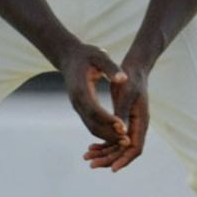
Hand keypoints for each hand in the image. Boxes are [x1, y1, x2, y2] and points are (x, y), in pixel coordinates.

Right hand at [57, 43, 130, 160]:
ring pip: (91, 127)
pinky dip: (103, 131)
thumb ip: (111, 67)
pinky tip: (116, 135)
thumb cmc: (86, 54)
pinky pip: (91, 124)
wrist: (69, 57)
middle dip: (110, 134)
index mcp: (81, 90)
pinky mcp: (81, 108)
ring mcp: (78, 106)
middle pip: (92, 124)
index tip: (123, 128)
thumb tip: (123, 78)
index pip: (95, 110)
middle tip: (126, 141)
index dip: (109, 121)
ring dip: (107, 136)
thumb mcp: (99, 56)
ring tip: (124, 141)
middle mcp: (77, 102)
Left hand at [84, 62, 148, 171]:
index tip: (112, 169)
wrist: (133, 68)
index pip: (135, 148)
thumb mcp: (126, 94)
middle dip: (109, 159)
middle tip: (91, 164)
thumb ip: (122, 113)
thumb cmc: (131, 78)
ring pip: (118, 146)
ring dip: (104, 153)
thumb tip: (119, 133)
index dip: (124, 159)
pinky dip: (103, 144)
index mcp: (141, 121)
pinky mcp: (123, 121)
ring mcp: (131, 125)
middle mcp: (137, 126)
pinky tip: (91, 146)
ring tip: (87, 157)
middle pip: (125, 151)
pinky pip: (114, 138)